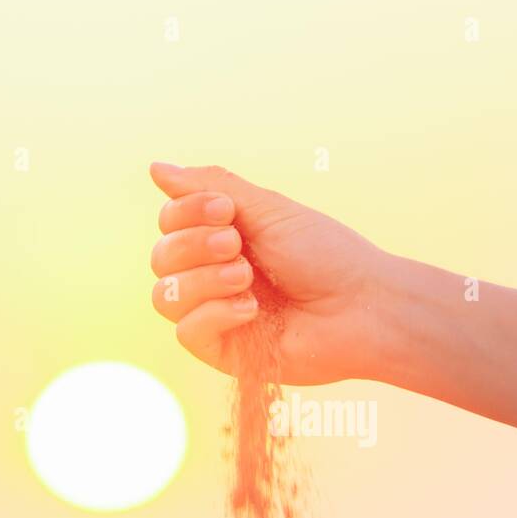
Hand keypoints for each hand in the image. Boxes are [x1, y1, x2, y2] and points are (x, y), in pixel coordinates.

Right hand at [148, 162, 390, 383]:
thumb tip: (155, 167)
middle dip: (194, 245)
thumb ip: (211, 187)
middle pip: (161, 257)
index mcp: (223, 238)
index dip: (186, 212)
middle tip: (237, 244)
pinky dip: (214, 314)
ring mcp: (216, 314)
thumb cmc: (325, 256)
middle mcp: (213, 275)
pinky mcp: (224, 350)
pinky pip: (186, 332)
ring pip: (164, 296)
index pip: (170, 222)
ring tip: (246, 277)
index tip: (226, 210)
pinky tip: (252, 311)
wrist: (361, 307)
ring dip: (202, 280)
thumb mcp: (269, 211)